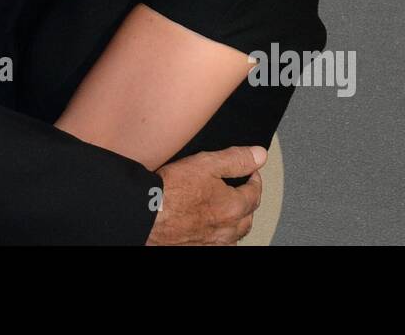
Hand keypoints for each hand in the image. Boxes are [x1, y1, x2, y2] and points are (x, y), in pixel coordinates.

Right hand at [146, 145, 264, 244]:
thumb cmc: (171, 190)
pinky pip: (218, 245)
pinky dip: (219, 236)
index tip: (249, 171)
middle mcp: (227, 230)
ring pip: (234, 235)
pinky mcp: (197, 249)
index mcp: (234, 207)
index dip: (253, 178)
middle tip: (241, 189)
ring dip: (236, 222)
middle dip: (247, 201)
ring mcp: (212, 243)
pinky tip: (211, 229)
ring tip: (228, 210)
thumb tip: (260, 155)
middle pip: (248, 216)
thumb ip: (236, 159)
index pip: (255, 193)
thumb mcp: (206, 163)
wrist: (145, 212)